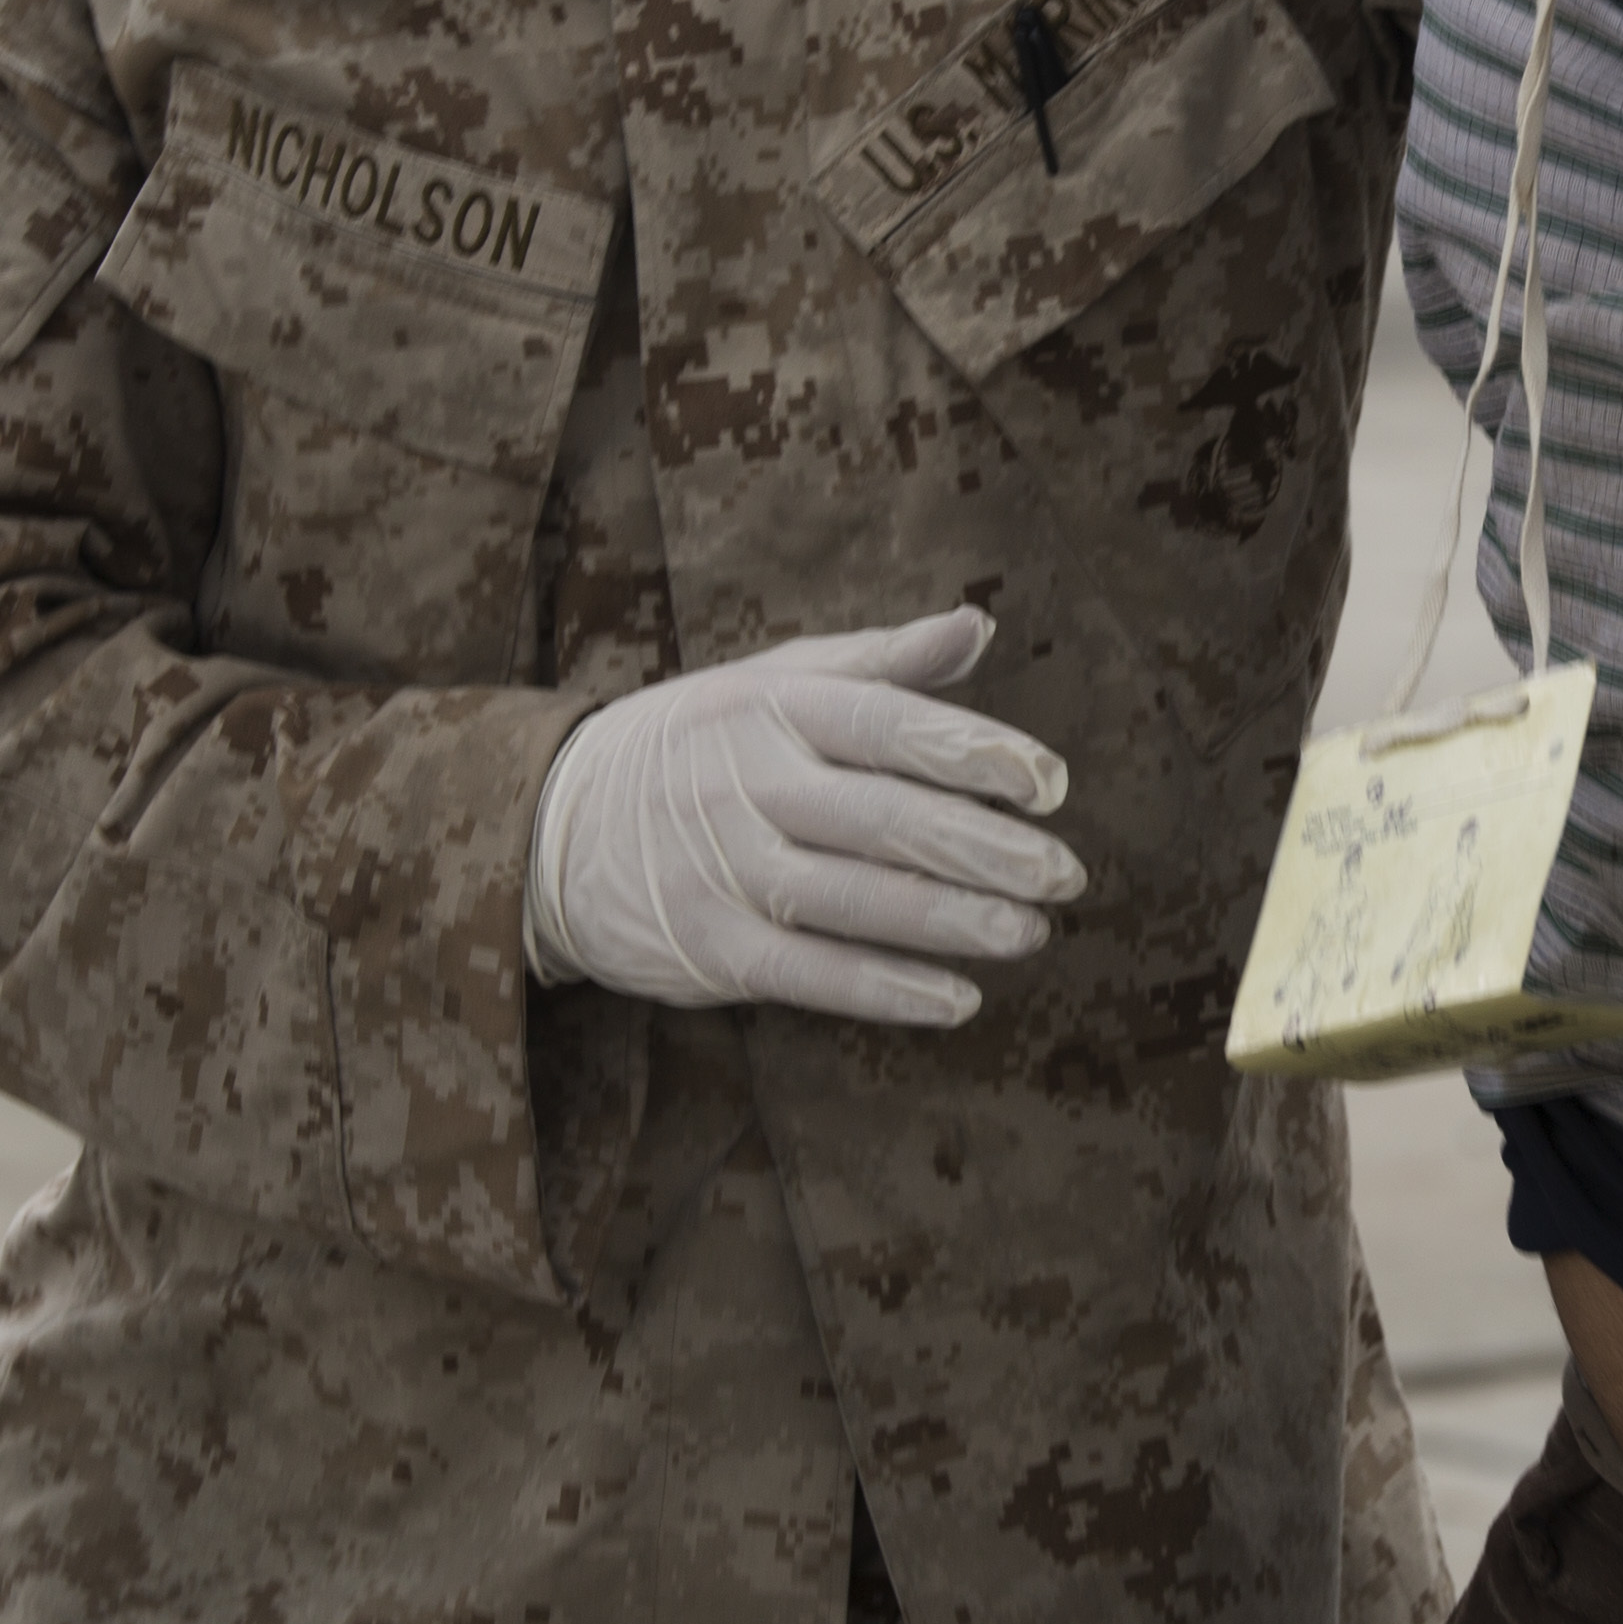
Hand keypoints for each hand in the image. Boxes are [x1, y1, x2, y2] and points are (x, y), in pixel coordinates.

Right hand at [521, 609, 1087, 1027]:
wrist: (556, 825)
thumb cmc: (700, 742)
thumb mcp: (776, 680)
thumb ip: (885, 661)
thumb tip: (977, 624)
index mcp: (777, 706)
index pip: (892, 726)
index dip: (979, 753)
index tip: (1051, 785)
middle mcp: (752, 783)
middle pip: (886, 819)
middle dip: (985, 849)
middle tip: (1065, 874)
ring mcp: (728, 870)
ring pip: (858, 901)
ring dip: (952, 922)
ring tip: (1028, 932)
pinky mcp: (712, 948)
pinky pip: (812, 975)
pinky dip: (887, 990)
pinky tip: (956, 999)